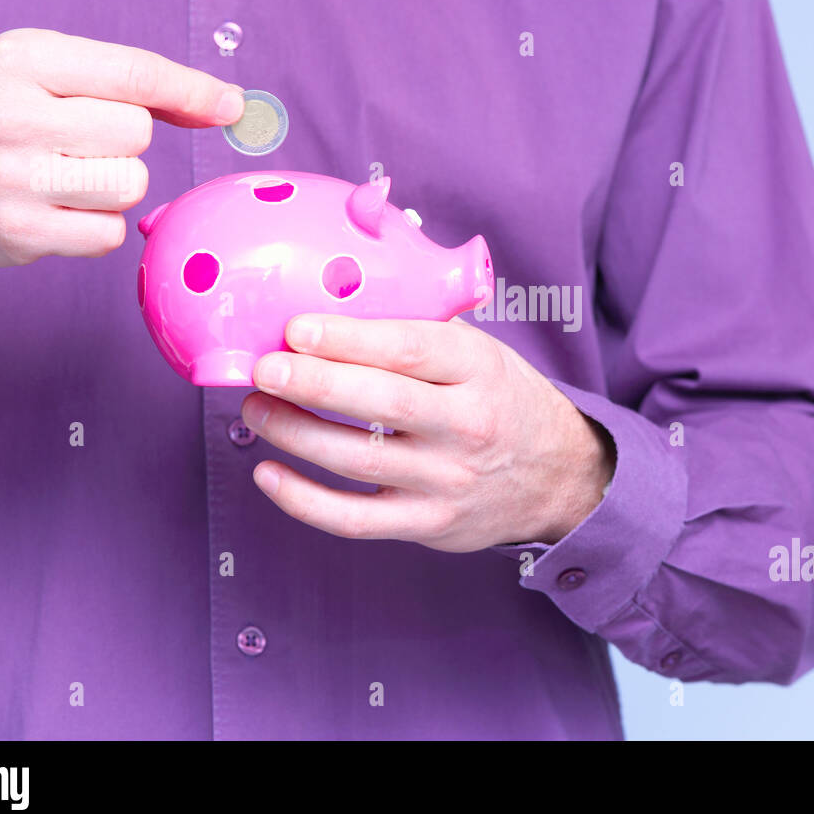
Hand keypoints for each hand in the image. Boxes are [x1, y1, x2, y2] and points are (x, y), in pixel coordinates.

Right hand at [0, 28, 244, 266]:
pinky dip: (98, 223)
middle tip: (83, 138)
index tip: (230, 106)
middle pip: (138, 135)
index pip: (133, 75)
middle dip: (127, 139)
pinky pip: (108, 234)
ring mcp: (11, 179)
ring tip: (72, 172)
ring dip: (117, 182)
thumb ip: (135, 82)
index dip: (192, 91)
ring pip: (129, 186)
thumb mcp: (51, 67)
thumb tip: (225, 105)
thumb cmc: (4, 106)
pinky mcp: (17, 233)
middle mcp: (10, 116)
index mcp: (23, 59)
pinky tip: (61, 206)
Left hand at [240, 315, 616, 551]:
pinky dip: (303, 501)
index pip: (410, 349)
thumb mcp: (480, 351)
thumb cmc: (500, 399)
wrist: (557, 476)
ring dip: (295, 433)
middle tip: (263, 368)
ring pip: (358, 459)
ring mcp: (448, 480)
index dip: (348, 338)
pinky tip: (268, 473)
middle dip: (314, 383)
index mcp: (479, 369)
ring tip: (256, 408)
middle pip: (382, 402)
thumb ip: (420, 325)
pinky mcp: (428, 524)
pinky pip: (355, 520)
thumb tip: (338, 289)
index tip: (296, 328)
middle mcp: (468, 425)